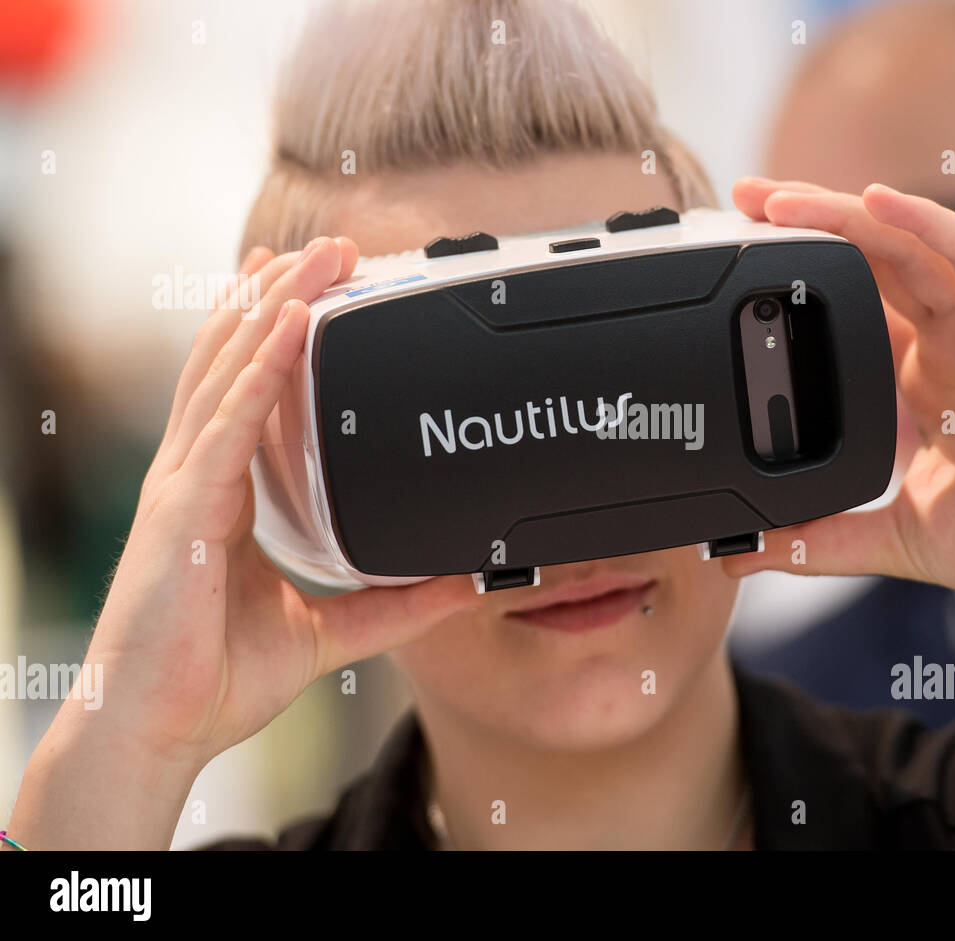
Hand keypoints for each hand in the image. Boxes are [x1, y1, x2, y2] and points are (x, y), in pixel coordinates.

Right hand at [12, 238, 479, 847]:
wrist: (159, 731)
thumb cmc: (215, 680)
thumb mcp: (328, 631)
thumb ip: (393, 606)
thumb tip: (462, 585)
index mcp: (220, 496)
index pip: (244, 393)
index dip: (273, 334)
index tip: (313, 289)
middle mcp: (196, 476)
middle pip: (236, 362)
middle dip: (280, 298)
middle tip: (331, 248)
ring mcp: (182, 485)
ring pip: (228, 372)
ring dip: (274, 306)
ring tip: (316, 256)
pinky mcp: (181, 509)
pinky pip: (226, 422)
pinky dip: (258, 365)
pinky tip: (288, 320)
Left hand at [726, 177, 954, 623]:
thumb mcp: (889, 536)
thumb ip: (817, 540)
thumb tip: (743, 554)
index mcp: (921, 379)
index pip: (853, 302)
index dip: (802, 271)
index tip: (741, 256)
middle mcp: (951, 345)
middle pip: (872, 260)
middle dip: (810, 222)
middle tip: (746, 197)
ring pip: (912, 248)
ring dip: (848, 214)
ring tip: (782, 197)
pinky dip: (928, 224)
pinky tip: (878, 200)